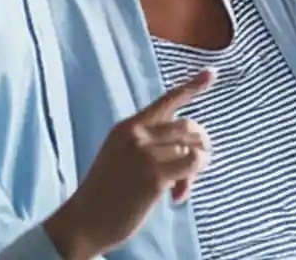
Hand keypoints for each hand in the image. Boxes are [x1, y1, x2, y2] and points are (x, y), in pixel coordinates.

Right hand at [45, 69, 214, 259]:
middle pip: (188, 126)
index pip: (166, 101)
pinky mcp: (154, 176)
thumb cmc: (106, 194)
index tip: (213, 73)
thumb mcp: (121, 157)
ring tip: (179, 188)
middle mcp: (136, 134)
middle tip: (194, 169)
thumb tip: (190, 152)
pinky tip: (177, 196)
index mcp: (127, 127)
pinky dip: (191, 179)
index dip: (193, 86)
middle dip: (199, 146)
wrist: (83, 223)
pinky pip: (191, 165)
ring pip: (191, 148)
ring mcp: (145, 154)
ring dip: (194, 169)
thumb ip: (150, 146)